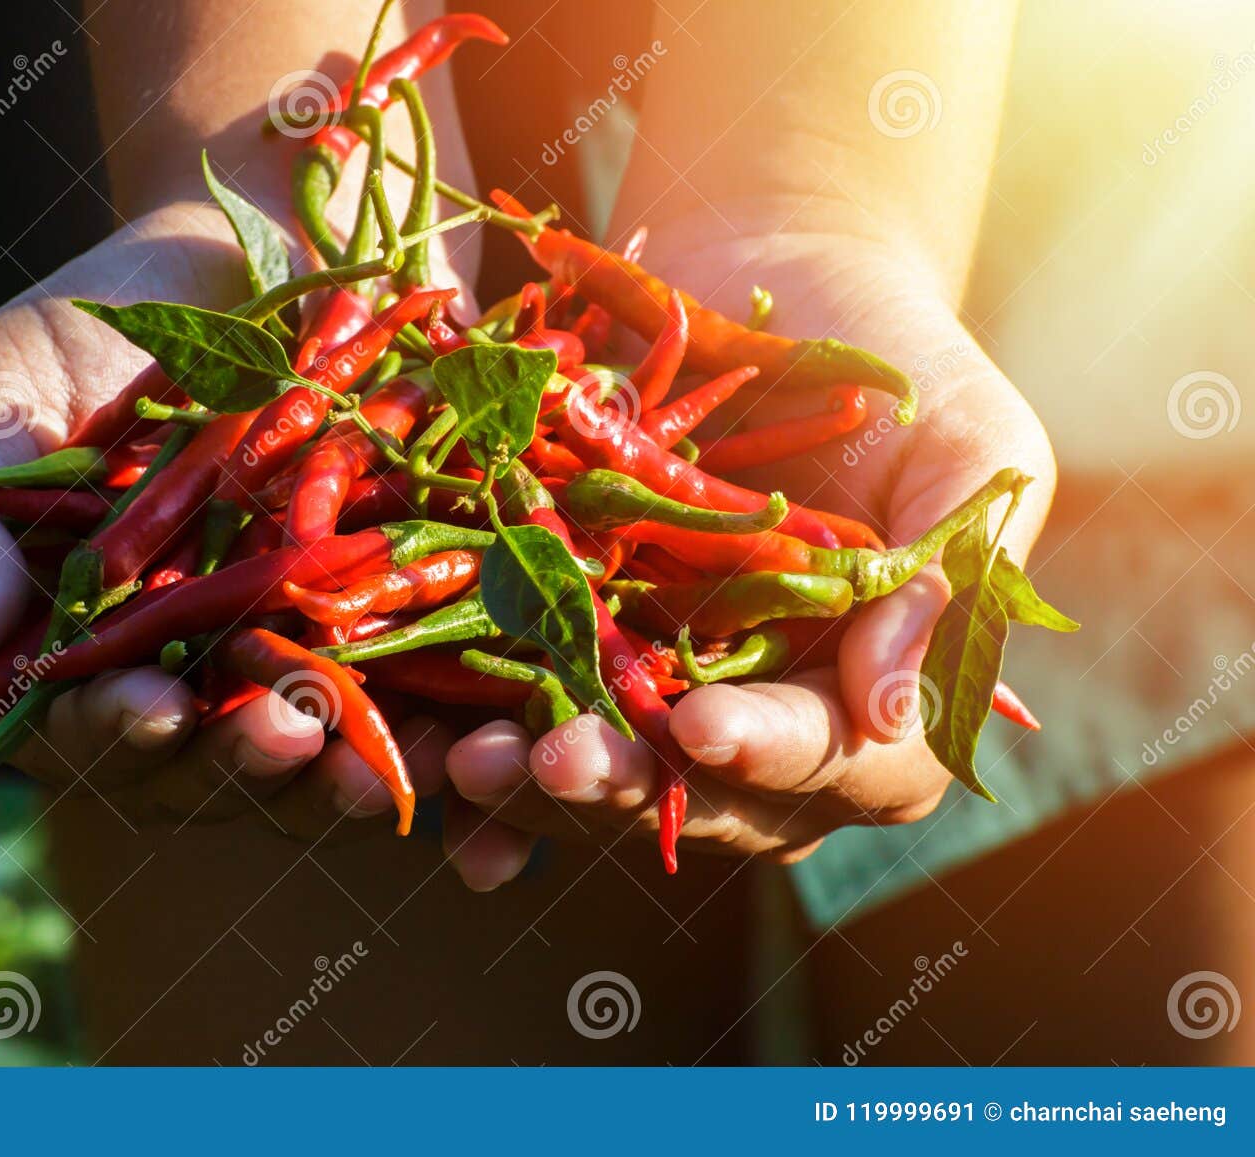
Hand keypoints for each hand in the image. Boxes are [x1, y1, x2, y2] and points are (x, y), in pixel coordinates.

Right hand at [0, 194, 473, 828]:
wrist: (263, 237)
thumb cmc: (106, 313)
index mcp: (83, 638)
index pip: (84, 724)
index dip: (112, 733)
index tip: (147, 711)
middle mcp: (191, 664)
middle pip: (208, 760)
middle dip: (240, 763)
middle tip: (280, 738)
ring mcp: (295, 644)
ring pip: (312, 747)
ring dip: (339, 769)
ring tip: (366, 767)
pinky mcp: (388, 613)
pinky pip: (414, 692)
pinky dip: (433, 723)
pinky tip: (460, 738)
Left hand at [441, 230, 1055, 888]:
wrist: (767, 271)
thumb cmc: (891, 358)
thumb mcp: (962, 449)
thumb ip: (943, 580)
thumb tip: (892, 718)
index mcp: (864, 686)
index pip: (836, 758)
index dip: (771, 753)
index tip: (702, 727)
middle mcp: (754, 706)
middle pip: (699, 788)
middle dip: (625, 781)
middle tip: (556, 762)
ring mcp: (651, 675)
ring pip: (597, 763)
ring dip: (528, 785)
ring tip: (468, 765)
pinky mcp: (561, 631)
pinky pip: (514, 705)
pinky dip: (467, 743)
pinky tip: (421, 762)